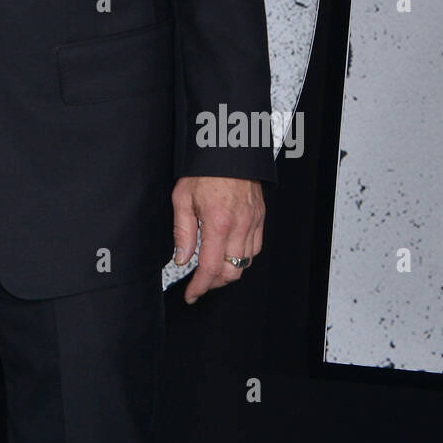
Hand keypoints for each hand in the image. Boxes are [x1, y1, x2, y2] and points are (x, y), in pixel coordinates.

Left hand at [171, 176, 264, 303]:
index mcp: (218, 223)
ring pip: (246, 263)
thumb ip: (182, 232)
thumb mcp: (182, 198)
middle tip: (199, 282)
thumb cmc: (204, 170)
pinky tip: (229, 253)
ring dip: (229, 271)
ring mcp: (253, 223)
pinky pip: (255, 248)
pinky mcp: (260, 218)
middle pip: (232, 272)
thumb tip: (182, 259)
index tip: (191, 294)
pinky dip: (242, 257)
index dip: (200, 287)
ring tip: (213, 269)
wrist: (228, 148)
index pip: (211, 268)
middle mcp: (240, 226)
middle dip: (214, 283)